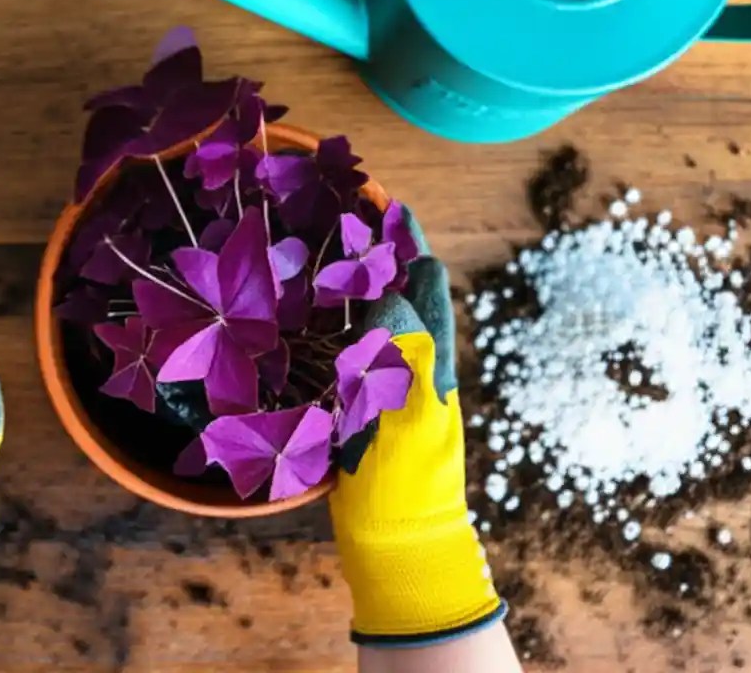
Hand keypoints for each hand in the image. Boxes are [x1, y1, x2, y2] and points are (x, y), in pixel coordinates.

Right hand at [329, 208, 505, 646]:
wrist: (398, 549)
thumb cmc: (404, 489)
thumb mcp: (405, 419)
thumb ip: (402, 354)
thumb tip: (395, 289)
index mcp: (432, 363)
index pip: (425, 285)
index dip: (407, 242)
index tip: (385, 202)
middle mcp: (416, 368)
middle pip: (403, 294)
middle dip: (383, 251)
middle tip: (348, 214)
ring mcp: (392, 390)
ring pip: (379, 319)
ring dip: (362, 282)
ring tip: (330, 250)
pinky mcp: (367, 413)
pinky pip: (356, 353)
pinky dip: (341, 322)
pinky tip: (317, 320)